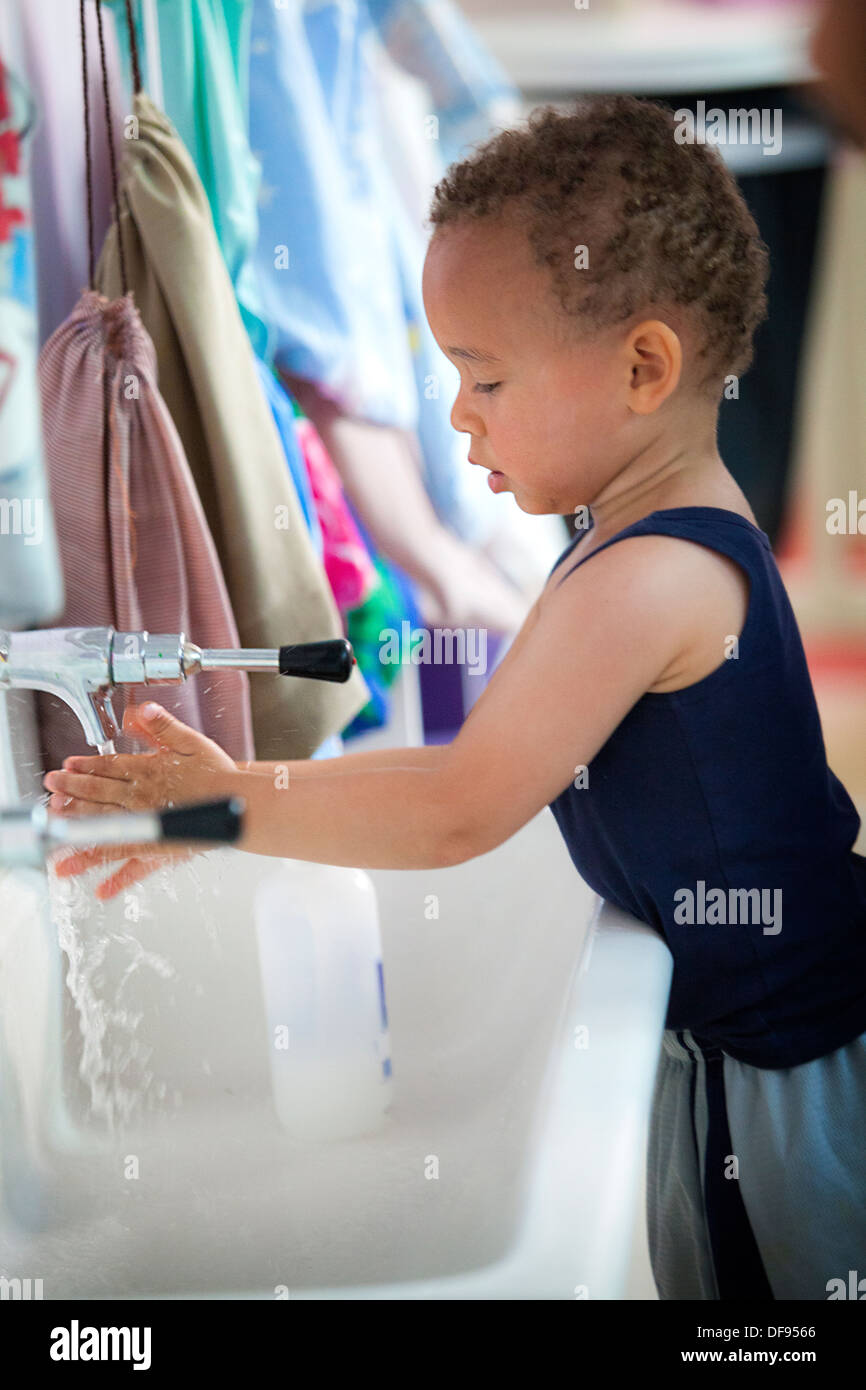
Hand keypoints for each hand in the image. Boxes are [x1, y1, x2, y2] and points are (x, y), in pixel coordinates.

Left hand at [42, 702, 238, 899]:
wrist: (241, 804)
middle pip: (98, 795)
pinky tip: (98, 887)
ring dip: (78, 836)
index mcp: (148, 771)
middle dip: (71, 793)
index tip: (65, 767)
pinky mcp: (159, 848)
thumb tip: (140, 710)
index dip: (84, 767)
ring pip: (105, 828)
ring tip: (55, 845)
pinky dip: (114, 874)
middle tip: (50, 793)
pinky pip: (132, 863)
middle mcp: (142, 798)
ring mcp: (147, 824)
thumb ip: (162, 726)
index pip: (109, 767)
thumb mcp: (191, 742)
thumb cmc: (219, 775)